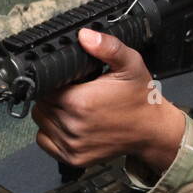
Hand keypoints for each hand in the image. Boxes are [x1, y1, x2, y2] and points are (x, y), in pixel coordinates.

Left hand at [32, 28, 185, 174]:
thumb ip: (107, 47)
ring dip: (50, 113)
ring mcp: (71, 145)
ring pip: (41, 121)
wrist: (152, 131)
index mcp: (79, 102)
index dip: (54, 81)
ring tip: (73, 107)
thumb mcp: (129, 64)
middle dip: (53, 95)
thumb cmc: (139, 98)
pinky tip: (69, 123)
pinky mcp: (72, 158)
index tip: (70, 81)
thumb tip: (84, 35)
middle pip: (41, 104)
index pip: (45, 87)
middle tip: (74, 92)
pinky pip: (44, 141)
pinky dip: (51, 131)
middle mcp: (72, 126)